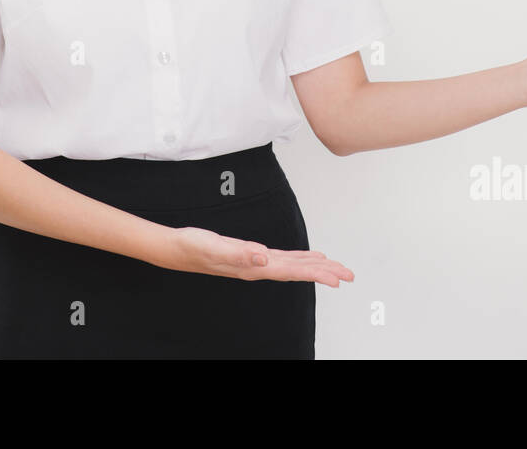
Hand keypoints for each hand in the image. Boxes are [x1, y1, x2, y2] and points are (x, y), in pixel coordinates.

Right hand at [162, 226, 353, 286]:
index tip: (338, 279)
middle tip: (349, 275)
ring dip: (315, 267)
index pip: (292, 271)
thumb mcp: (215, 247)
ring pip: (293, 266)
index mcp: (253, 267)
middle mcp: (258, 267)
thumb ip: (239, 252)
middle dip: (324, 273)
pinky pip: (282, 259)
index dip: (316, 274)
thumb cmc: (193, 247)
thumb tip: (263, 258)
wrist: (176, 249)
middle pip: (298, 271)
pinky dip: (298, 258)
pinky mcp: (251, 255)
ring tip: (336, 268)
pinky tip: (307, 258)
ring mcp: (255, 263)